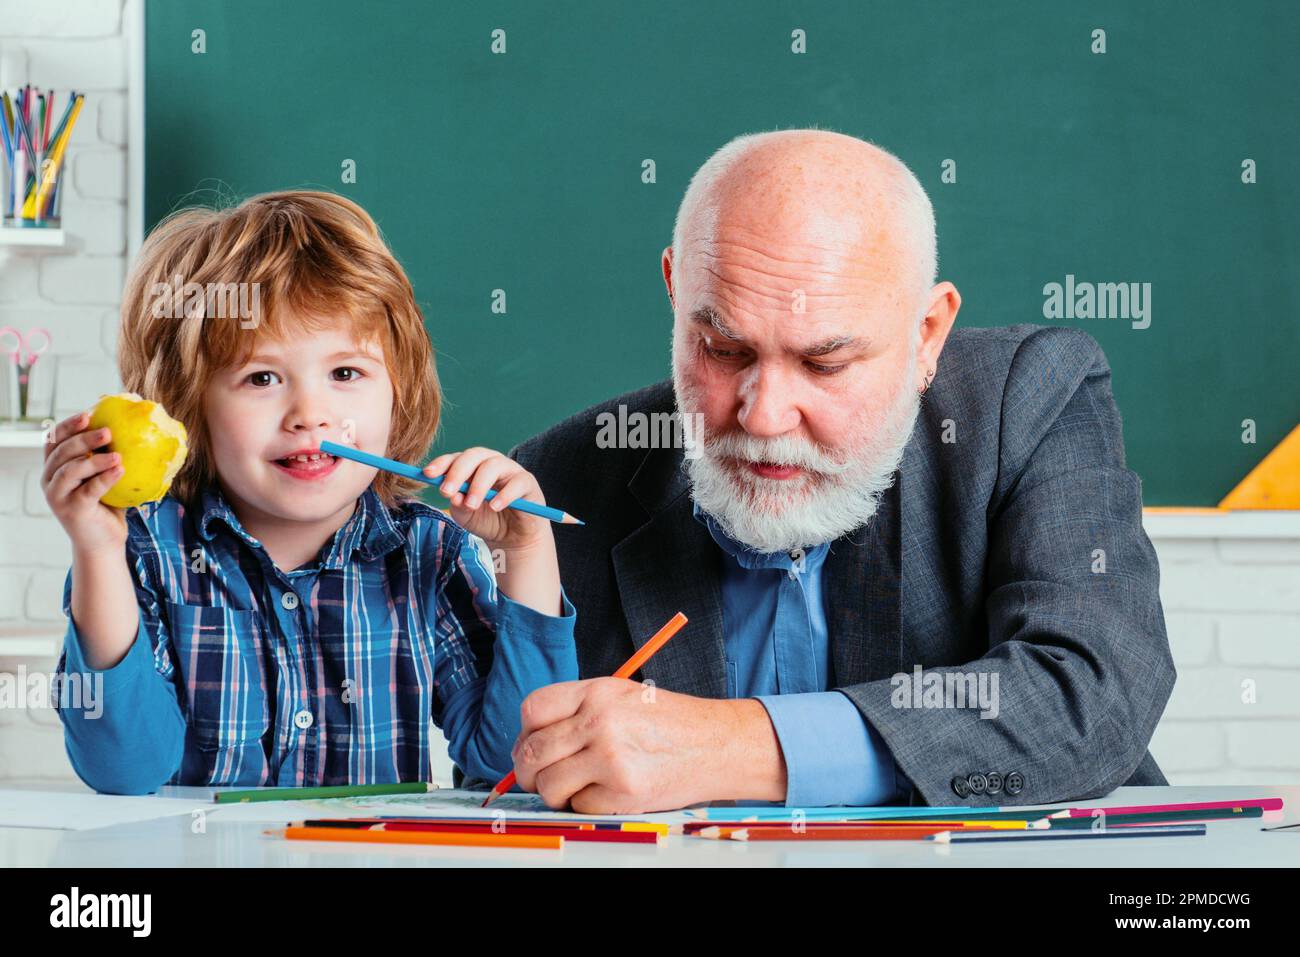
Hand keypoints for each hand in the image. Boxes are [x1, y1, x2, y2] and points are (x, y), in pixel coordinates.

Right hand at [41, 411, 127, 553]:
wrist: (104, 542)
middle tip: (107, 431)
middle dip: (83, 438)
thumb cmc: (105, 505)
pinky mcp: (72, 510)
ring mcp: (57, 496)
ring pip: (71, 470)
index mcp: (54, 468)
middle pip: (62, 452)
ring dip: (94, 459)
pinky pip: (88, 490)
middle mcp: (50, 480)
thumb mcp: (103, 476)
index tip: (88, 415)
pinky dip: (105, 478)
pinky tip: (120, 470)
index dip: (67, 425)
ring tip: (117, 455)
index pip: (54, 440)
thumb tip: (129, 427)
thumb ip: (105, 455)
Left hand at [422, 447, 549, 552]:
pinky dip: (505, 494)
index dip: (441, 463)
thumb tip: (449, 493)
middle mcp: (491, 463)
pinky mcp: (528, 483)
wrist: (513, 539)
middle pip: (474, 455)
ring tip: (471, 505)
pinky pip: (517, 482)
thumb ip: (457, 504)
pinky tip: (495, 506)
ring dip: (479, 485)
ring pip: (494, 466)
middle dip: (457, 472)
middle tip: (446, 491)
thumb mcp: (466, 515)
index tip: (427, 474)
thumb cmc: (488, 521)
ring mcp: (511, 470)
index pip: (456, 458)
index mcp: (473, 467)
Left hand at [511, 678, 787, 812]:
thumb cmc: (668, 722)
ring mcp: (611, 757)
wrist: (717, 744)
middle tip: (541, 777)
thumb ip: (578, 711)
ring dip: (556, 793)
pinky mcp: (623, 791)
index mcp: (596, 691)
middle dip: (528, 771)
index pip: (533, 709)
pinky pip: (579, 806)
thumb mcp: (621, 696)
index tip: (531, 744)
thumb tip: (531, 744)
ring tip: (578, 786)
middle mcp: (600, 721)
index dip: (525, 732)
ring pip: (549, 785)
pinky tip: (608, 792)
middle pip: (532, 751)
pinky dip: (587, 805)